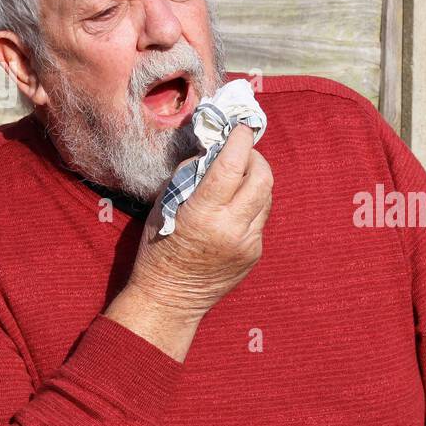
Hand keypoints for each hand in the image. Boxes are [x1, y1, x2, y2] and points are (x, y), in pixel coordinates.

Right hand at [103, 125, 271, 360]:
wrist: (169, 299)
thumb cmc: (158, 248)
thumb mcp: (165, 205)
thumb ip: (191, 175)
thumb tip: (214, 150)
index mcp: (204, 213)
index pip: (232, 165)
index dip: (240, 141)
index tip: (240, 127)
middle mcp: (232, 228)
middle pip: (262, 178)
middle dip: (255, 157)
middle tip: (242, 150)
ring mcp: (248, 243)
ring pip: (266, 197)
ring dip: (256, 179)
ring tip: (239, 173)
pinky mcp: (255, 253)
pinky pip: (260, 218)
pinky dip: (251, 203)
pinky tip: (235, 204)